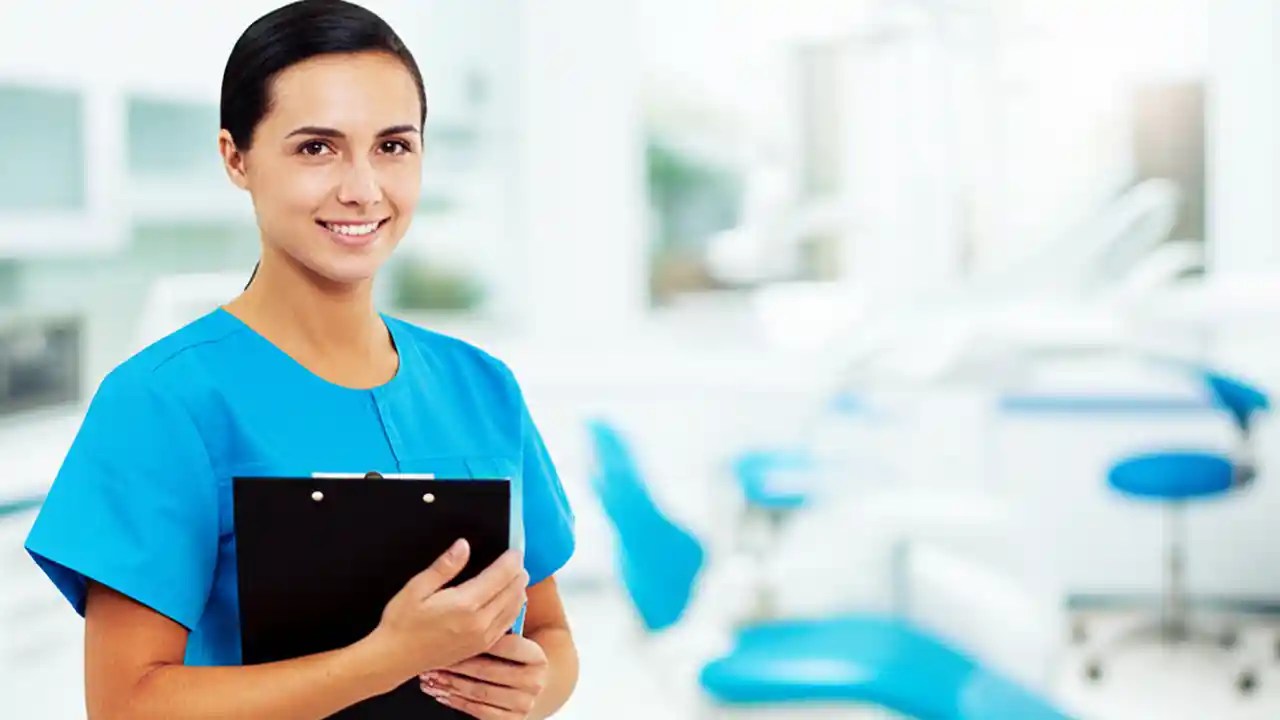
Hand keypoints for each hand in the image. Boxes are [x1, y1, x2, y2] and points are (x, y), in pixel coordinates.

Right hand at [364, 539, 528, 689]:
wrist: (395, 659)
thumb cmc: (402, 624)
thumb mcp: (417, 588)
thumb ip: (445, 566)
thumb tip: (463, 546)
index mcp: (465, 604)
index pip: (502, 575)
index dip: (512, 560)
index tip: (514, 550)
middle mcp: (480, 622)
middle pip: (514, 591)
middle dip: (518, 572)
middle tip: (515, 560)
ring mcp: (483, 637)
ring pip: (515, 608)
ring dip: (518, 590)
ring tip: (514, 576)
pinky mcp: (482, 647)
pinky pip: (508, 624)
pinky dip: (513, 608)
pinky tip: (508, 600)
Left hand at [418, 634, 548, 718]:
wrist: (527, 686)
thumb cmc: (510, 657)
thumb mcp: (513, 639)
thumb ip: (498, 623)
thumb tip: (475, 597)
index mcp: (537, 656)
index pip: (507, 644)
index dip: (478, 636)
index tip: (451, 629)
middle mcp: (535, 682)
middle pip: (488, 671)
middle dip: (457, 663)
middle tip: (432, 655)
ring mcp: (524, 703)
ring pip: (479, 692)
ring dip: (450, 683)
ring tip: (430, 673)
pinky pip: (477, 710)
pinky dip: (455, 701)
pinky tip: (439, 691)